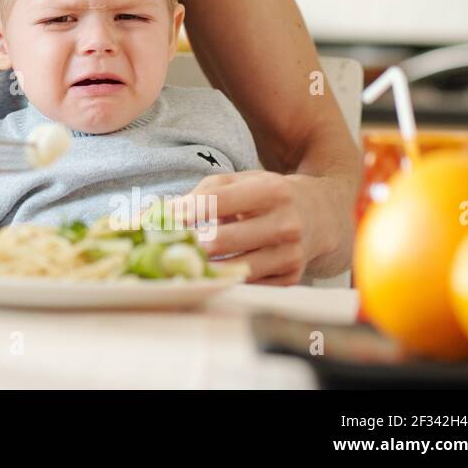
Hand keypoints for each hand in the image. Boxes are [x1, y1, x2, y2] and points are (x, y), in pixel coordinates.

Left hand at [175, 170, 344, 284]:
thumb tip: (148, 217)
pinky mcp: (290, 278)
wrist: (318, 215)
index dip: (183, 212)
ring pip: (233, 268)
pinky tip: (211, 273)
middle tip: (168, 247)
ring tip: (184, 261)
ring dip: (203, 266)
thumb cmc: (265, 195)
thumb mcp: (237, 183)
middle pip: (221, 240)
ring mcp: (290, 254)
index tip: (159, 220)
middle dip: (189, 244)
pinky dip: (225, 280)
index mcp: (272, 191)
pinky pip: (247, 284)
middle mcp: (286, 223)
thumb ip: (196, 196)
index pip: (215, 202)